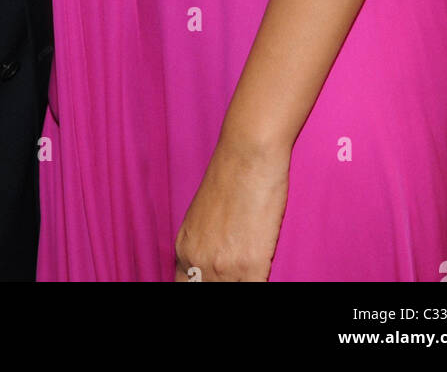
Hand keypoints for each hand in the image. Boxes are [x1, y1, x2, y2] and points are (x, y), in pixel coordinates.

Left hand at [175, 136, 289, 281]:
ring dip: (241, 283)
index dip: (202, 286)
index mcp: (184, 248)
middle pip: (204, 292)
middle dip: (222, 285)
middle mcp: (198, 260)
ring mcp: (223, 266)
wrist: (248, 153)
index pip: (184, 288)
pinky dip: (259, 283)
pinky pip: (255, 289)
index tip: (215, 280)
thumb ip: (203, 244)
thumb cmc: (230, 176)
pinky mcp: (251, 265)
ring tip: (249, 273)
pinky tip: (262, 271)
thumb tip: (213, 264)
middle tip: (234, 275)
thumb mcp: (203, 216)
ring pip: (229, 292)